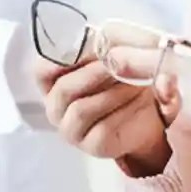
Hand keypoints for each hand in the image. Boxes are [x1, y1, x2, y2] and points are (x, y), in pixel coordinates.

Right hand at [35, 47, 179, 173]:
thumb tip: (126, 56)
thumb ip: (123, 50)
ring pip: (81, 109)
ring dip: (110, 92)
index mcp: (54, 79)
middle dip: (93, 72)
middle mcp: (56, 106)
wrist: (147, 114)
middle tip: (118, 61)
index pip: (43, 69)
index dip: (63, 58)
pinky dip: (123, 112)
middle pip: (64, 89)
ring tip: (134, 81)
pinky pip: (102, 129)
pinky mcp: (91, 145)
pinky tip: (137, 101)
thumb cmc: (125, 80)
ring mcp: (71, 128)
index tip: (89, 46)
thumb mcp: (125, 57)